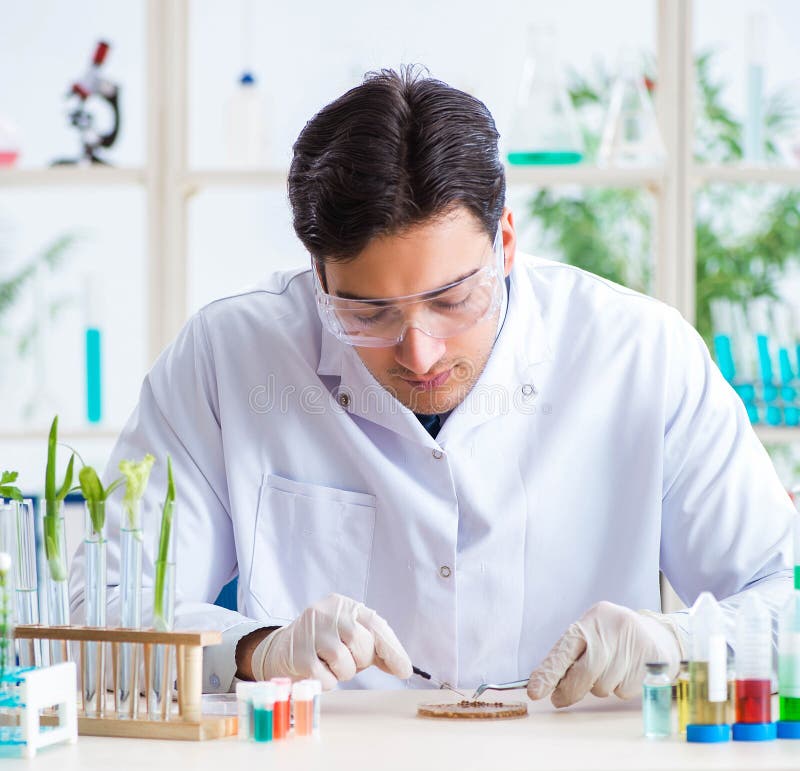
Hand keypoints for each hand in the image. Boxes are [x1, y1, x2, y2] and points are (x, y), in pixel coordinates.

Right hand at [250, 593, 412, 689]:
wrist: (284, 648)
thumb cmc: (325, 643)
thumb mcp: (349, 636)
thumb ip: (375, 647)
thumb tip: (403, 667)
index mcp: (344, 605)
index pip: (375, 624)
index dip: (392, 649)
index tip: (404, 670)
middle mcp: (327, 613)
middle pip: (360, 642)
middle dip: (361, 660)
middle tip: (352, 661)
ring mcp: (311, 632)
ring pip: (344, 661)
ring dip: (345, 672)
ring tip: (333, 665)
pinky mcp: (299, 655)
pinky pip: (327, 679)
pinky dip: (330, 682)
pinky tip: (320, 671)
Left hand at [526, 601, 684, 707]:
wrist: (656, 633)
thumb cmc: (613, 638)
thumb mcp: (589, 637)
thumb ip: (569, 657)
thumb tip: (545, 684)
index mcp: (590, 622)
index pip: (565, 649)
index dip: (549, 673)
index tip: (534, 692)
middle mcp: (611, 629)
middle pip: (585, 673)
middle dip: (570, 691)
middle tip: (561, 698)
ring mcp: (632, 644)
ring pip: (603, 686)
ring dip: (600, 687)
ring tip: (609, 671)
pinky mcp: (650, 660)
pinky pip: (624, 691)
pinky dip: (620, 688)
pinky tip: (626, 673)